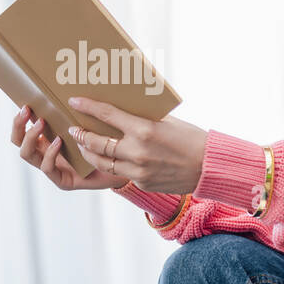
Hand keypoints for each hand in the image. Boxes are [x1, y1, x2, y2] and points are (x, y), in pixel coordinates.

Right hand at [11, 104, 129, 190]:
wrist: (121, 167)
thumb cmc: (103, 144)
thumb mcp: (84, 125)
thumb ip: (73, 114)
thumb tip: (68, 91)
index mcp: (47, 141)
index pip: (23, 130)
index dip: (19, 119)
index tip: (25, 104)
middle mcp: (45, 154)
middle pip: (18, 141)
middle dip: (19, 125)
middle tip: (27, 110)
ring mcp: (52, 168)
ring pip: (27, 154)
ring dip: (31, 136)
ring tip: (41, 122)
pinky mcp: (62, 181)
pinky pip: (47, 168)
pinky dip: (50, 154)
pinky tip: (58, 141)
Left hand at [66, 96, 206, 194]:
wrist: (208, 167)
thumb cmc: (190, 138)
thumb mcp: (166, 121)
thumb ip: (142, 119)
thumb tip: (122, 111)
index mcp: (144, 130)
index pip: (107, 115)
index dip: (87, 107)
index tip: (74, 101)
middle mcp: (137, 152)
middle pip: (98, 143)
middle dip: (82, 135)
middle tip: (75, 129)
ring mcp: (138, 171)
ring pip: (103, 163)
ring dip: (90, 153)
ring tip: (85, 146)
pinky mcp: (142, 183)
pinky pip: (120, 174)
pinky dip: (113, 165)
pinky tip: (109, 159)